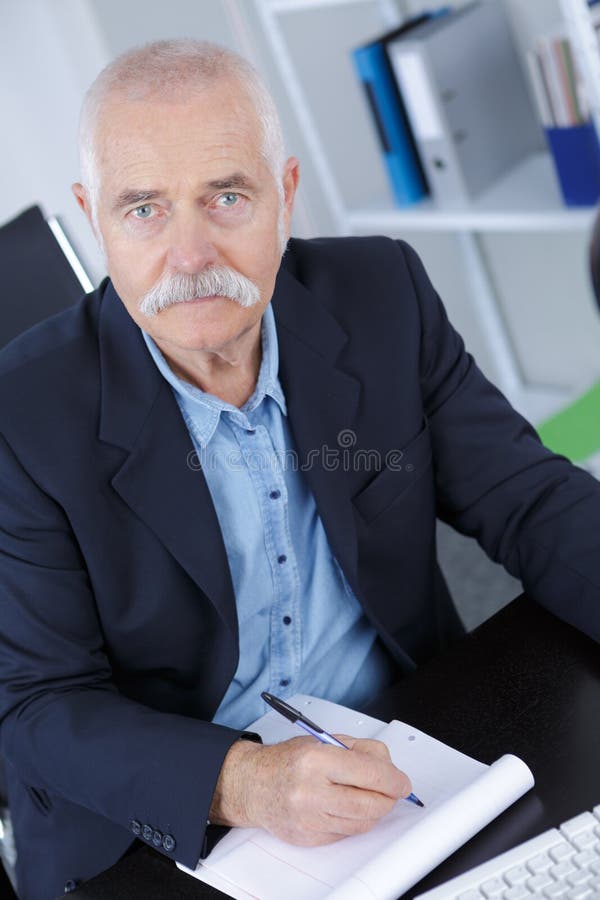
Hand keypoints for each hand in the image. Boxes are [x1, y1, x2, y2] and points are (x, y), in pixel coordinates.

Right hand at [209, 735, 411, 845]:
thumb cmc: (288, 761)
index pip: (369, 773)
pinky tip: (347, 806)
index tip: (402, 781)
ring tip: (369, 796)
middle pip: (370, 803)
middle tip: (392, 790)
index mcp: (316, 759)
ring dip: (374, 810)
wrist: (253, 784)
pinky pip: (346, 834)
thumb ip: (359, 750)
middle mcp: (311, 790)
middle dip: (389, 798)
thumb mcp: (323, 740)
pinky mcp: (309, 838)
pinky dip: (354, 821)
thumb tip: (389, 767)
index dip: (393, 779)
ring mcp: (309, 818)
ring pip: (362, 823)